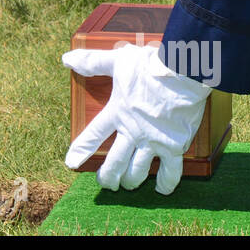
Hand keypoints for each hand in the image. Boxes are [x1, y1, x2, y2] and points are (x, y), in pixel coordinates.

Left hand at [62, 43, 209, 194]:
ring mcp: (153, 141)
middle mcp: (132, 131)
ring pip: (137, 171)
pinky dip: (165, 183)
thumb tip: (66, 59)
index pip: (93, 135)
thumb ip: (92, 62)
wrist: (183, 72)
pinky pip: (170, 171)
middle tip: (105, 183)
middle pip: (114, 163)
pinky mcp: (175, 146)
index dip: (81, 149)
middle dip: (107, 176)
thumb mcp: (117, 60)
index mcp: (117, 112)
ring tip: (127, 185)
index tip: (72, 163)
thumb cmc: (150, 65)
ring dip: (130, 181)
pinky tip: (161, 189)